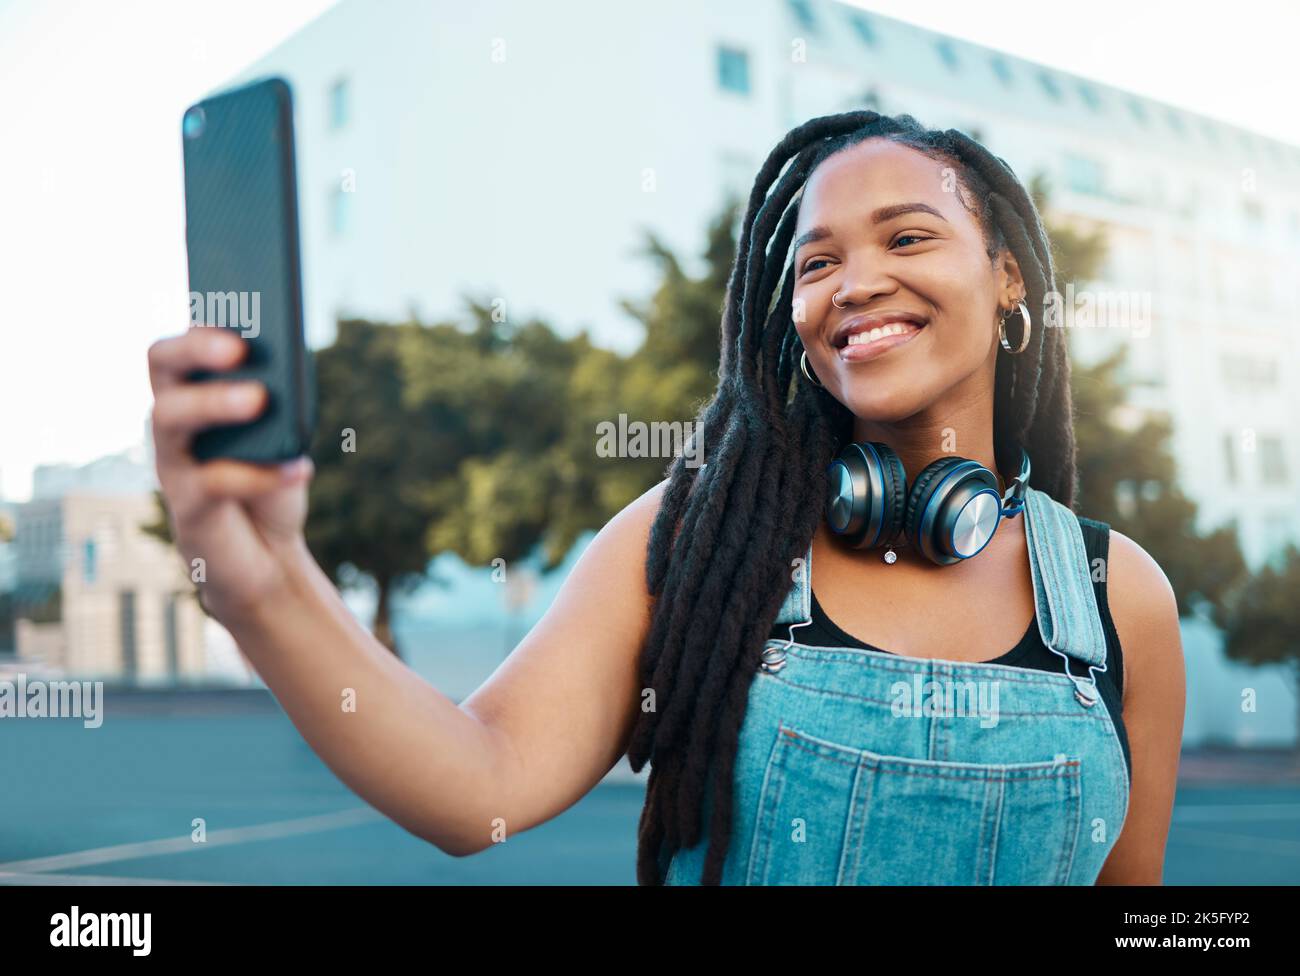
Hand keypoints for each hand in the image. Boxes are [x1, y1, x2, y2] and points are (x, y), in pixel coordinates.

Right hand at [147, 325, 313, 621]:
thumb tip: (284, 369)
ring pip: (169, 418)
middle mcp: (172, 422)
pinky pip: (213, 482)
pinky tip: (299, 468)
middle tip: (238, 348)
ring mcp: (173, 463)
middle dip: (196, 350)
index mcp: (192, 395)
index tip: (230, 312)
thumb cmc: (270, 481)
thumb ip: (278, 400)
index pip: (178, 347)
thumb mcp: (282, 435)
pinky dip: (260, 475)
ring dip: (214, 403)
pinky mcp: (188, 507)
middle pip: (162, 369)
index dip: (198, 327)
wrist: (266, 558)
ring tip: (260, 399)